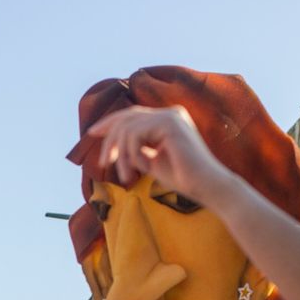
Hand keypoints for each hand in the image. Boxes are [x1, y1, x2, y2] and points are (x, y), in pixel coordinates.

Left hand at [90, 106, 240, 208]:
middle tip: (103, 162)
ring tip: (126, 176)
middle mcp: (170, 112)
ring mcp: (171, 115)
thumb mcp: (152, 159)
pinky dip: (131, 155)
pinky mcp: (170, 123)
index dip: (110, 122)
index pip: (132, 115)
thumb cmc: (182, 178)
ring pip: (128, 128)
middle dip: (109, 139)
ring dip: (121, 155)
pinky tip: (139, 171)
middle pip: (126, 117)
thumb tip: (115, 142)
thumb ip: (137, 148)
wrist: (207, 187)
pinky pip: (135, 135)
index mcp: (167, 119)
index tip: (92, 133)